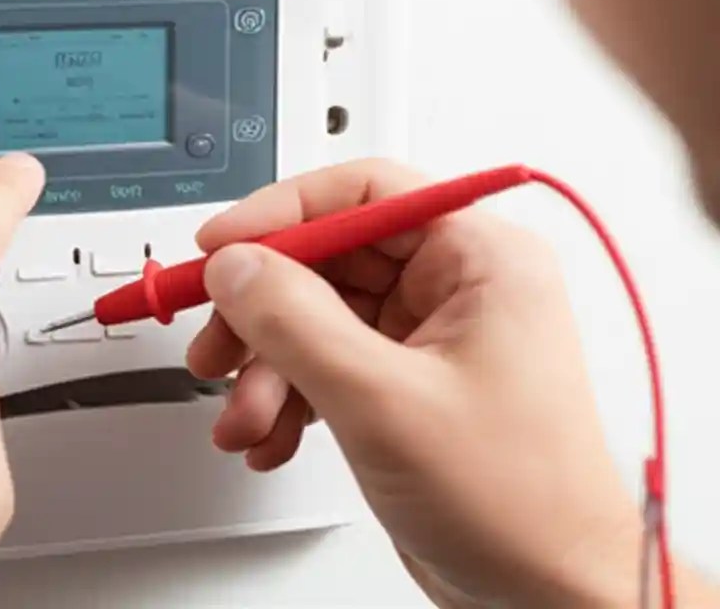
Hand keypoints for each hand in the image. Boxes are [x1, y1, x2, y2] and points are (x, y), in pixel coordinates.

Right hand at [187, 159, 641, 606]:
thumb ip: (295, 321)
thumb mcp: (383, 399)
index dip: (281, 212)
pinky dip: (288, 398)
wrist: (544, 595)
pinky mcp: (405, 386)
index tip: (219, 244)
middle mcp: (455, 289)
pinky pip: (325, 365)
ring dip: (266, 369)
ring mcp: (428, 340)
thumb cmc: (518, 502)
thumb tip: (235, 266)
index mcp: (479, 259)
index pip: (362, 192)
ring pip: (315, 319)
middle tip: (215, 345)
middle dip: (260, 312)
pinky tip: (272, 436)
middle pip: (326, 260)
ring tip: (245, 416)